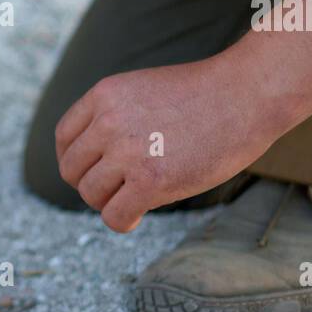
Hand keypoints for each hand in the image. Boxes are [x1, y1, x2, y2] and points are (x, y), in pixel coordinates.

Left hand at [54, 57, 282, 232]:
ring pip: (90, 195)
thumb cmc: (204, 94)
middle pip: (72, 170)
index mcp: (104, 95)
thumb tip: (97, 159)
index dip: (75, 160)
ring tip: (131, 200)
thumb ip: (115, 116)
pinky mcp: (151, 181)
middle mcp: (108, 122)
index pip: (64, 137)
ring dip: (107, 203)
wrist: (246, 94)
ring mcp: (128, 152)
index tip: (92, 170)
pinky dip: (122, 222)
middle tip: (117, 188)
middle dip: (91, 183)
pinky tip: (136, 217)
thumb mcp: (143, 89)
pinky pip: (114, 215)